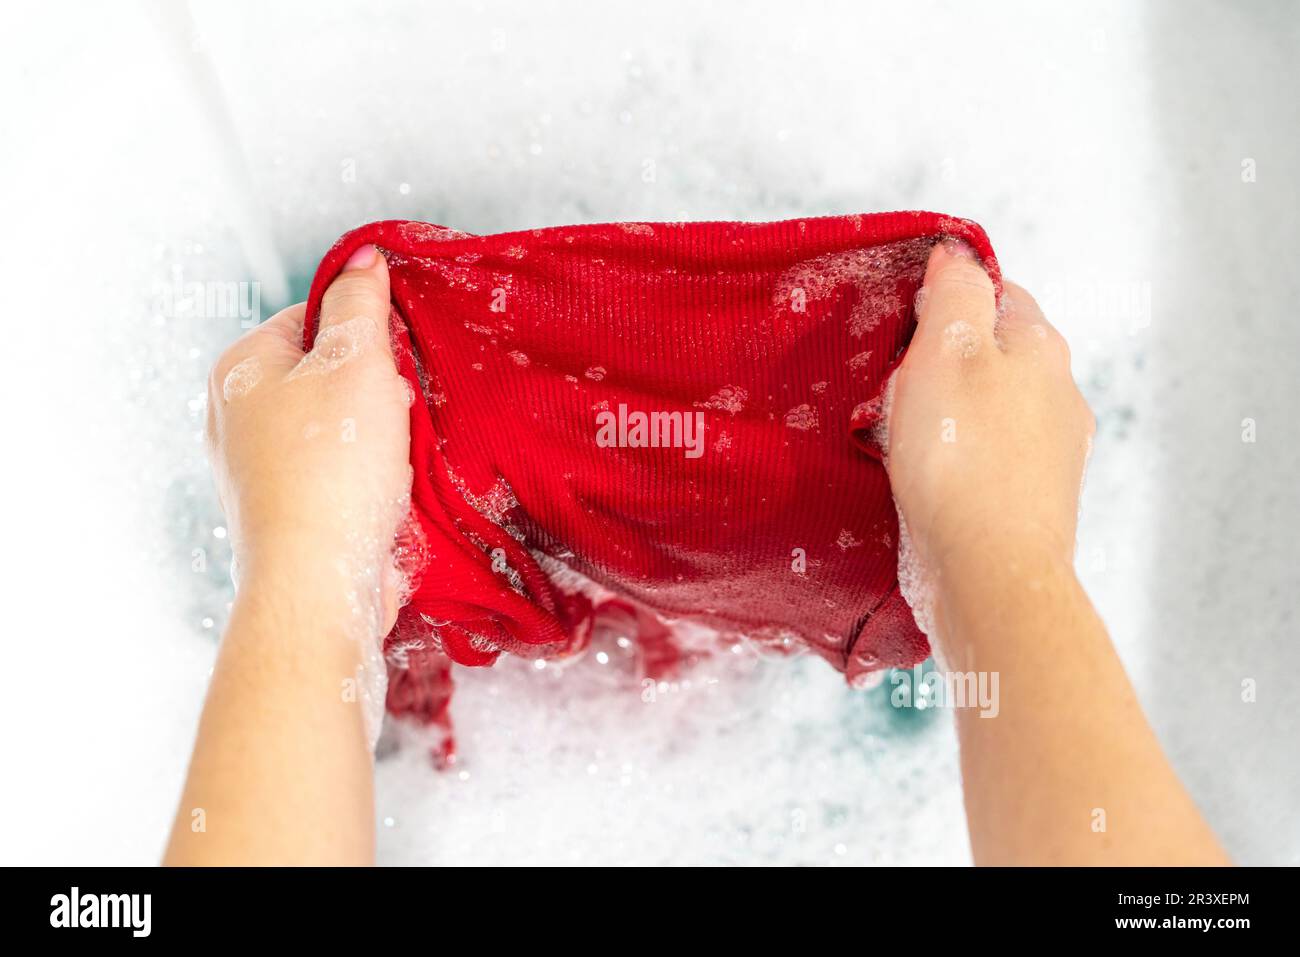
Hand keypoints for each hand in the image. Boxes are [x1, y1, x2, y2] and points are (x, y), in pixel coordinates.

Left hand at [206, 245, 411, 634]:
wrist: (319, 583)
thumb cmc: (332, 471)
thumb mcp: (357, 365)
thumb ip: (362, 305)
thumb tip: (364, 259)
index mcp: (239, 369)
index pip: (310, 317)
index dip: (364, 332)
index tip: (395, 360)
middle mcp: (236, 417)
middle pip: (326, 374)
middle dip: (375, 391)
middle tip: (397, 413)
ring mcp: (257, 470)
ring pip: (339, 427)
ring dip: (380, 437)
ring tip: (394, 460)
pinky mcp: (287, 513)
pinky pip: (339, 474)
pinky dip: (369, 478)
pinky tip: (388, 493)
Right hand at [884, 239, 1094, 576]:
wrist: (991, 573)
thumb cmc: (962, 460)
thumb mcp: (945, 351)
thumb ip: (954, 293)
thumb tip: (956, 258)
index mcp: (1041, 346)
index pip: (997, 292)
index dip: (945, 298)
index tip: (900, 322)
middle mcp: (1059, 394)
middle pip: (992, 354)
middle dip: (942, 362)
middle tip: (890, 383)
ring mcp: (1052, 452)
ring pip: (989, 410)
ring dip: (946, 415)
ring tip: (900, 437)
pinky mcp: (1033, 501)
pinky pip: (987, 460)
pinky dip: (956, 461)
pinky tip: (924, 480)